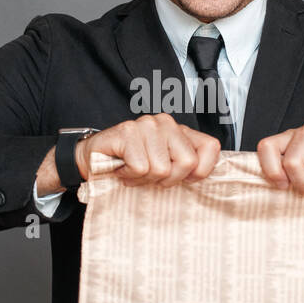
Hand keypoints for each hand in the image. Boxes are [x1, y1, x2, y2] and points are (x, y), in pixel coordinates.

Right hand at [76, 113, 221, 187]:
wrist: (92, 159)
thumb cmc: (131, 165)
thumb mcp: (164, 166)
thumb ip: (186, 167)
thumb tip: (205, 178)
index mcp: (180, 130)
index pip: (211, 147)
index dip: (200, 171)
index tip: (183, 178)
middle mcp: (166, 123)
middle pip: (187, 162)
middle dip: (168, 179)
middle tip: (150, 176)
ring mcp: (146, 125)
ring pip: (161, 168)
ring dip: (144, 179)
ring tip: (133, 172)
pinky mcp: (127, 132)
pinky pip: (140, 168)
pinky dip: (129, 176)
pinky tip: (122, 168)